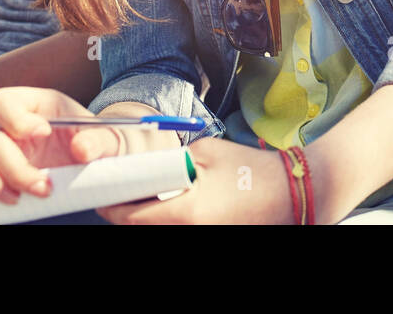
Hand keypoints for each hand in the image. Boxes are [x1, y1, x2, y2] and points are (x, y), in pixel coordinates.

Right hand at [0, 87, 126, 204]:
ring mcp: (1, 147)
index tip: (43, 134)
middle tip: (44, 187)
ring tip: (18, 199)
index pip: (5, 101)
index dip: (16, 118)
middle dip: (15, 168)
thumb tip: (81, 149)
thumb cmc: (98, 142)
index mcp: (37, 105)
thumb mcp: (106, 138)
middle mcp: (13, 125)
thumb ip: (98, 140)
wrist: (97, 161)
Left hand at [98, 138, 295, 224]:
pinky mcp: (212, 236)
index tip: (102, 196)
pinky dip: (168, 221)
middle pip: (142, 230)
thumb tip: (148, 168)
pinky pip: (179, 232)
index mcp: (186, 212)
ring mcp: (201, 238)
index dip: (113, 207)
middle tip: (118, 197)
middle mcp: (190, 232)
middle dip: (127, 214)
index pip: (133, 217)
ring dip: (147, 219)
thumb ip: (172, 162)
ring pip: (159, 232)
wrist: (289, 191)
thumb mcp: (207, 153)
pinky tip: (170, 208)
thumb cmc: (250, 170)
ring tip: (144, 200)